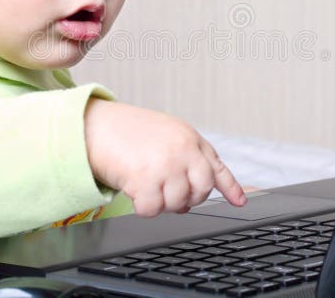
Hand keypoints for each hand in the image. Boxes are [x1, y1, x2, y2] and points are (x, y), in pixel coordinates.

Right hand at [84, 99, 246, 216]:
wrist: (95, 125)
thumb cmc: (126, 131)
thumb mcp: (165, 135)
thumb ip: (184, 158)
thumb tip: (191, 197)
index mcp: (189, 138)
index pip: (216, 166)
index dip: (229, 187)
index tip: (239, 201)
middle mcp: (182, 150)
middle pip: (201, 191)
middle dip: (187, 199)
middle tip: (167, 193)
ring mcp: (166, 164)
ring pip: (177, 204)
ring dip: (160, 203)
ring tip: (145, 185)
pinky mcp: (146, 178)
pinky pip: (153, 209)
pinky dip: (143, 207)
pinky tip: (134, 191)